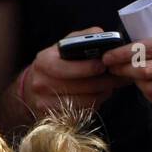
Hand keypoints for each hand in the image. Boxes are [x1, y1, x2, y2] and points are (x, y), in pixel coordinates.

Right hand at [19, 26, 133, 114]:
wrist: (31, 88)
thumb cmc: (54, 63)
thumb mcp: (62, 46)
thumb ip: (81, 38)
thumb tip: (101, 34)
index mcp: (44, 62)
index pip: (68, 68)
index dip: (88, 67)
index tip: (104, 65)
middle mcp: (42, 84)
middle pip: (81, 87)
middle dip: (105, 81)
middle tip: (120, 76)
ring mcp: (47, 103)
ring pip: (86, 101)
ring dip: (103, 93)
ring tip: (112, 85)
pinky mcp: (55, 117)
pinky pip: (83, 111)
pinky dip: (96, 103)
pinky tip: (100, 94)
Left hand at [102, 21, 151, 108]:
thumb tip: (150, 33)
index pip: (149, 48)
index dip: (124, 53)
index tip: (111, 54)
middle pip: (146, 70)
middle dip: (123, 69)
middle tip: (113, 66)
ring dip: (134, 83)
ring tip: (129, 76)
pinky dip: (149, 94)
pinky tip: (145, 87)